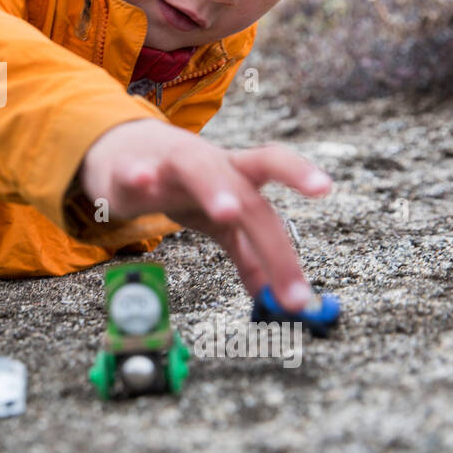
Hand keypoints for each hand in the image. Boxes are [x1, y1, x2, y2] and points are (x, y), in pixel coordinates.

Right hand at [77, 118, 332, 310]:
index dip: (298, 174)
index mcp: (236, 174)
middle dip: (257, 210)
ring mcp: (168, 165)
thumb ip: (249, 256)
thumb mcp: (220, 221)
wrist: (125, 155)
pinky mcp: (130, 171)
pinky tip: (142, 181)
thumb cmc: (182, 188)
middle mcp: (209, 163)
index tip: (326, 188)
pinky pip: (134, 172)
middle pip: (239, 178)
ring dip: (213, 188)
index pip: (271, 172)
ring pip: (194, 168)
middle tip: (278, 245)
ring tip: (227, 212)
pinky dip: (138, 176)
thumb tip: (277, 297)